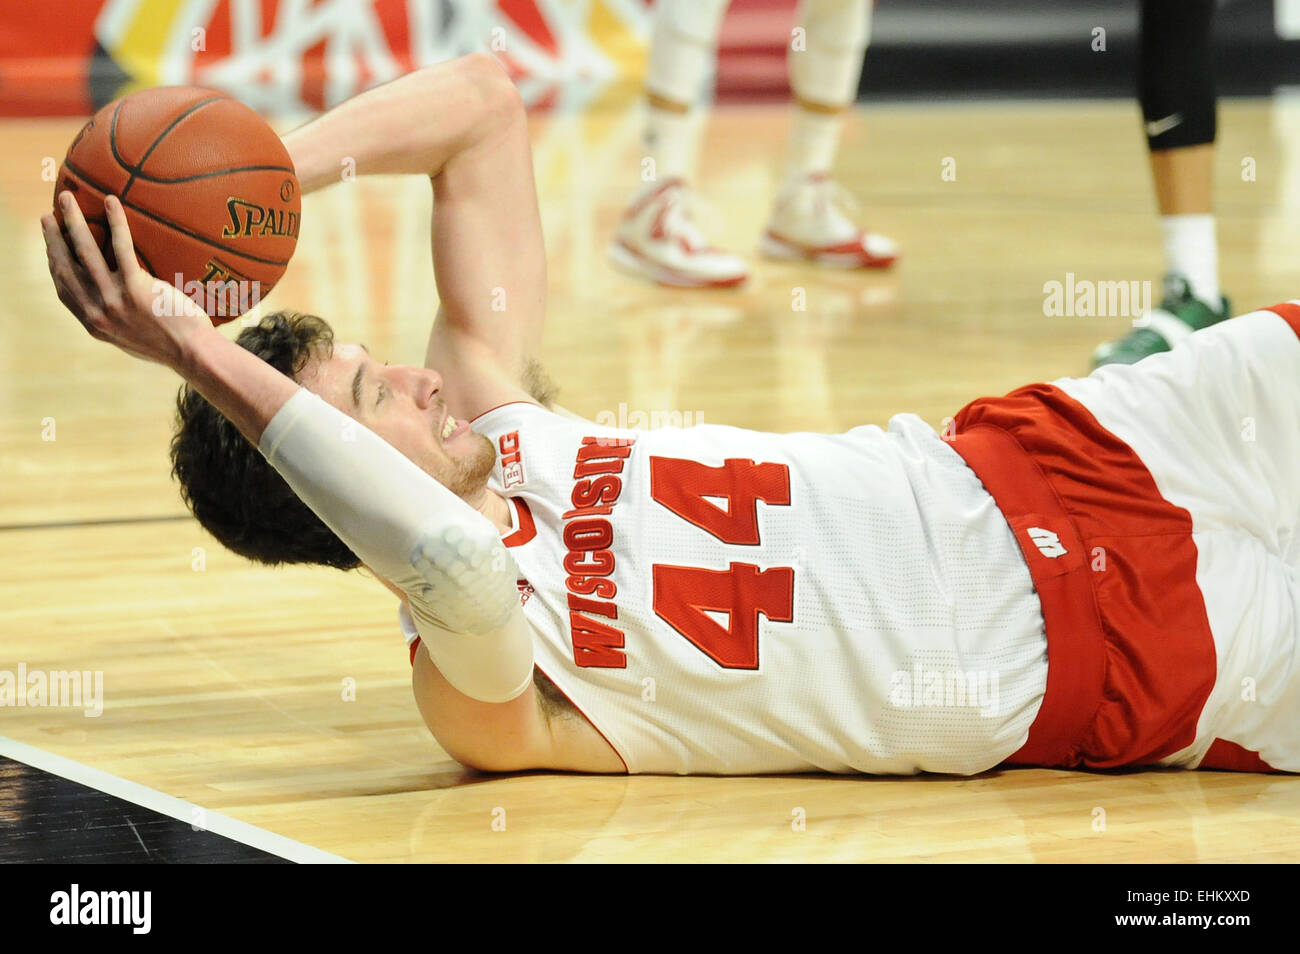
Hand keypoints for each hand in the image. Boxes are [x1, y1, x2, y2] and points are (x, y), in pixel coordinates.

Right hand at [42, 191, 214, 369]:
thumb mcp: (133, 339)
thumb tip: (113, 305)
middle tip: (48, 216)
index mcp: (95, 324)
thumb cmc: (173, 346)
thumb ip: (117, 322)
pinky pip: (121, 248)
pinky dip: (115, 222)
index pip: (64, 290)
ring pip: (85, 252)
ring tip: (67, 200)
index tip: (50, 246)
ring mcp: (114, 300)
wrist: (193, 354)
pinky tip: (111, 203)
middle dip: (53, 239)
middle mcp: (98, 312)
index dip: (54, 264)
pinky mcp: (136, 288)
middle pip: (65, 267)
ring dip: (73, 222)